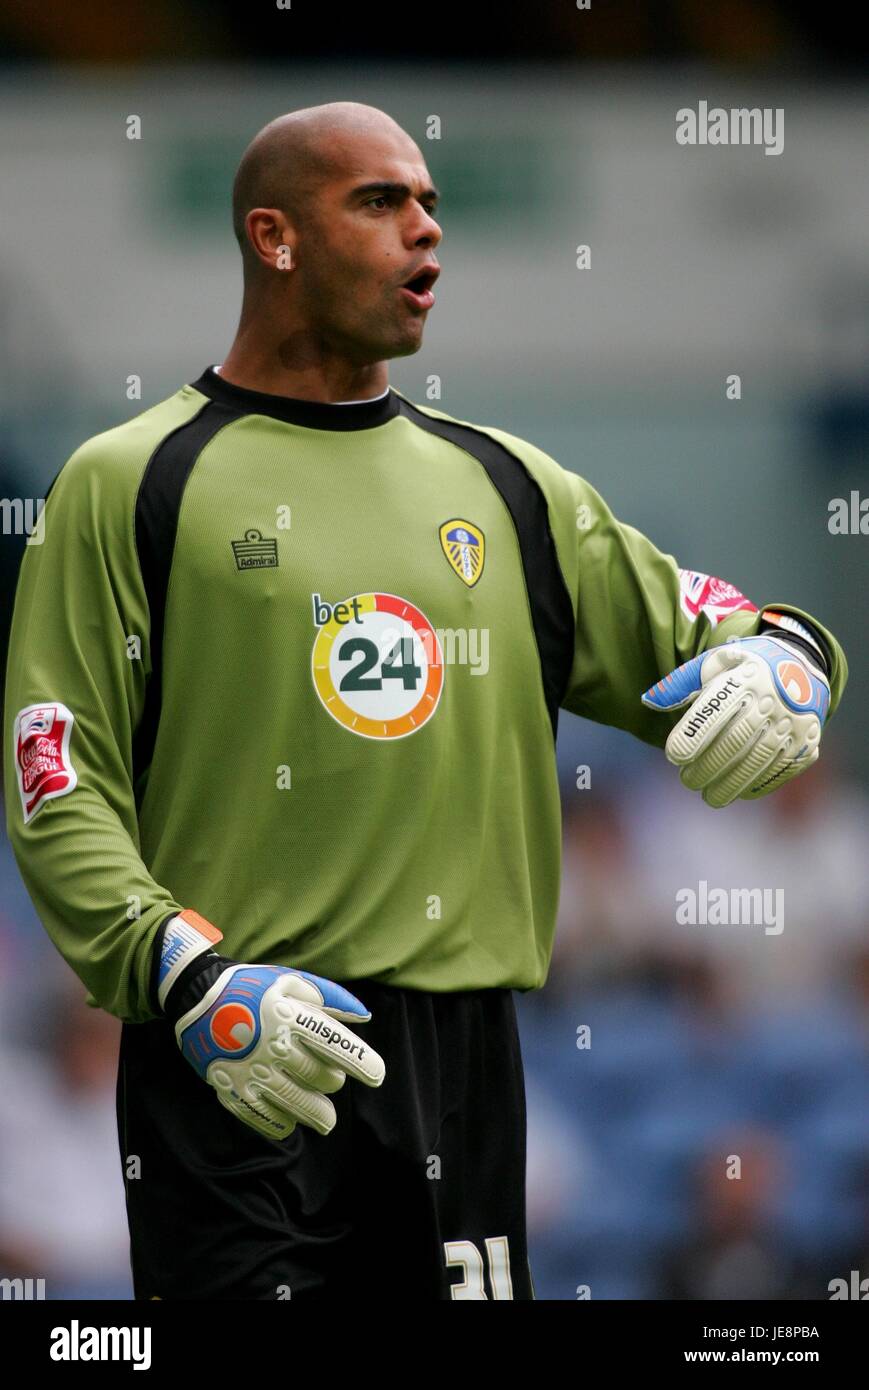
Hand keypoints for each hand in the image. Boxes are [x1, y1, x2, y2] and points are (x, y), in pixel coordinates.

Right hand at [156, 917, 385, 1141]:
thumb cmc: (251, 987)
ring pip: (298, 1105)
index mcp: (289, 1016)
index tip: (377, 1075)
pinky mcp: (232, 1090)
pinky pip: (266, 1119)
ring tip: (325, 1117)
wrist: (196, 997)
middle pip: (321, 1079)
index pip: (335, 1044)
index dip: (361, 1061)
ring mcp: (251, 1071)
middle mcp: (272, 1046)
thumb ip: (331, 997)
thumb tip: (366, 1017)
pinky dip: (282, 1122)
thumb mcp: (289, 982)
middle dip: (332, 1082)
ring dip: (317, 1113)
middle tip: (332, 1081)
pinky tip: (289, 1118)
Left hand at [641, 635, 829, 807]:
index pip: (715, 711)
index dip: (693, 736)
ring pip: (758, 760)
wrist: (803, 666)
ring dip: (730, 783)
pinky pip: (781, 770)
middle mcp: (773, 700)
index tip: (674, 755)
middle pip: (735, 741)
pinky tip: (738, 792)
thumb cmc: (745, 668)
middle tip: (688, 781)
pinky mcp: (808, 743)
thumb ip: (681, 682)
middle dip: (708, 767)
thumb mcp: (715, 663)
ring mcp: (794, 723)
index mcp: (747, 678)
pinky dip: (758, 785)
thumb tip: (649, 701)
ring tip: (708, 795)